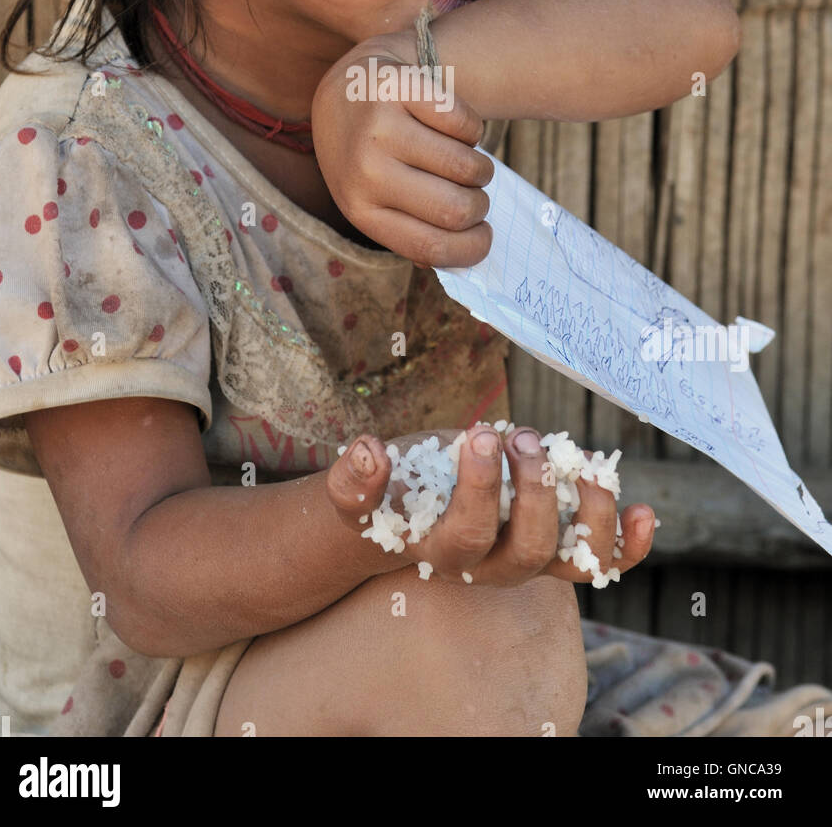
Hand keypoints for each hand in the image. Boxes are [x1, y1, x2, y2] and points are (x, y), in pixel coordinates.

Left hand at [310, 33, 493, 267]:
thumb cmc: (369, 156)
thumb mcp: (374, 199)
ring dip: (479, 166)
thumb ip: (412, 231)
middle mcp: (364, 170)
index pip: (431, 247)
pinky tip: (450, 127)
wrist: (345, 90)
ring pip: (466, 165)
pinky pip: (465, 123)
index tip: (484, 236)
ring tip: (463, 160)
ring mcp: (378, 126)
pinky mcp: (397, 87)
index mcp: (360, 210)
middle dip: (479, 204)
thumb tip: (464, 256)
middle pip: (455, 209)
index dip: (472, 248)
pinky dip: (472, 129)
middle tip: (472, 191)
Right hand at [326, 425, 655, 586]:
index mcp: (441, 552)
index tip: (482, 434)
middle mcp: (490, 565)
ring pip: (573, 560)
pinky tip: (643, 510)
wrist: (409, 516)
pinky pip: (600, 562)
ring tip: (590, 466)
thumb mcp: (364, 487)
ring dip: (590, 515)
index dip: (480, 490)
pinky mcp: (557, 550)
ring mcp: (529, 559)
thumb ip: (357, 480)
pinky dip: (628, 542)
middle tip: (524, 437)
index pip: (466, 534)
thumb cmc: (391, 494)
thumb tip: (365, 452)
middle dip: (534, 492)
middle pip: (526, 550)